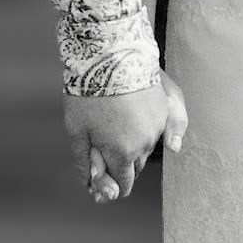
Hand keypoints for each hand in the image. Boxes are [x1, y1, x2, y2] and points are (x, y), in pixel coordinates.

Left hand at [64, 75, 187, 206]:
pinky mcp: (165, 110)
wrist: (112, 54)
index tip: (102, 187)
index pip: (123, 184)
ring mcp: (158, 126)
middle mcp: (145, 144)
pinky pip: (156, 131)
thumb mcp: (76, 129)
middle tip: (102, 152)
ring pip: (145, 149)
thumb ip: (85, 160)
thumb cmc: (89, 91)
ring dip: (132, 147)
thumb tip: (90, 183)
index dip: (112, 188)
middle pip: (134, 168)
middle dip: (120, 166)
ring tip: (112, 128)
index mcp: (122, 153)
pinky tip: (128, 117)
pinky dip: (143, 130)